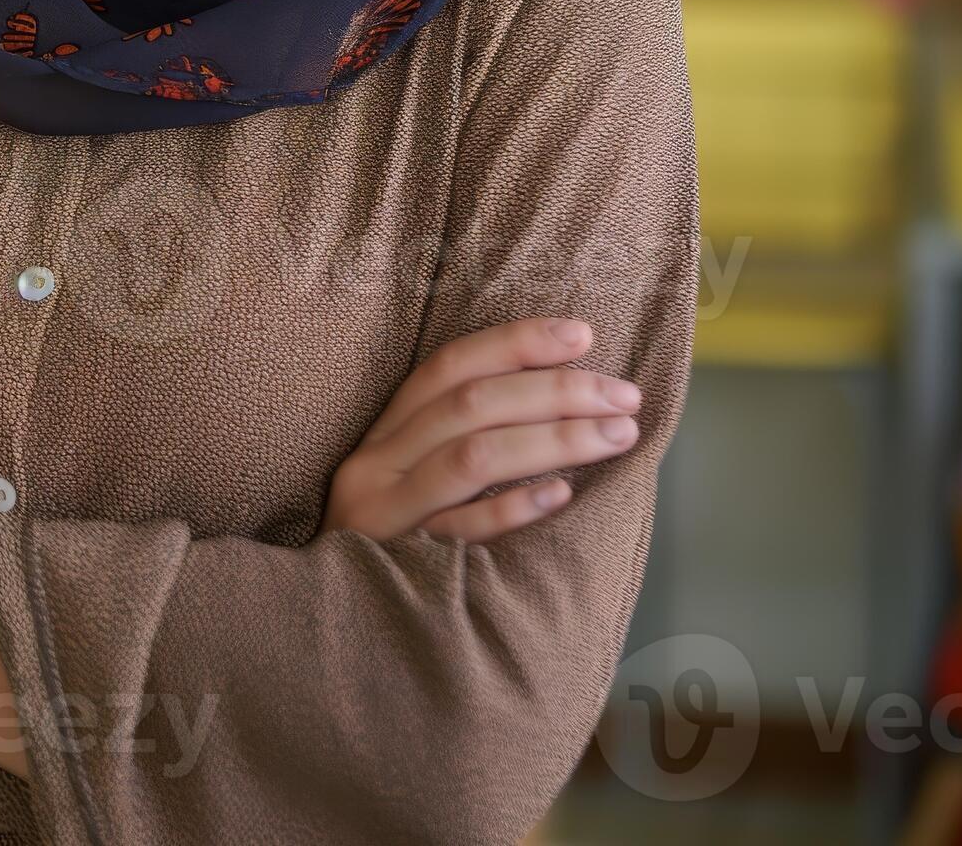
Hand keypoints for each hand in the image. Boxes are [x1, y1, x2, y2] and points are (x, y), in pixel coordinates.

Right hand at [325, 316, 644, 542]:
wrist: (338, 626)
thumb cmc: (394, 543)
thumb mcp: (407, 480)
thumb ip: (459, 442)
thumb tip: (561, 392)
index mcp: (381, 436)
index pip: (448, 368)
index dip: (515, 343)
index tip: (582, 334)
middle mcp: (376, 467)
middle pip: (470, 407)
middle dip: (556, 390)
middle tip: (623, 395)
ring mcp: (386, 517)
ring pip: (473, 458)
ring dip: (555, 439)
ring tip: (618, 435)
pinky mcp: (400, 568)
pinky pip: (463, 530)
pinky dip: (514, 507)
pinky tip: (563, 496)